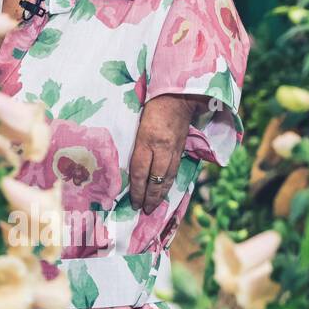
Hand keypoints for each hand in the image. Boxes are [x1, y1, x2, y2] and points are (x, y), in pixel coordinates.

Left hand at [128, 93, 204, 214]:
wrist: (179, 97)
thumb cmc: (151, 107)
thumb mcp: (137, 123)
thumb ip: (134, 143)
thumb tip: (126, 164)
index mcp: (147, 140)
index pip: (140, 171)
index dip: (136, 189)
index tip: (133, 202)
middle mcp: (162, 148)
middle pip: (155, 179)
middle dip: (149, 197)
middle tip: (144, 211)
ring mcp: (174, 150)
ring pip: (167, 178)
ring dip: (161, 195)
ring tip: (154, 207)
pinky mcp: (182, 150)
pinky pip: (175, 171)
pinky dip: (169, 184)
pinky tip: (165, 192)